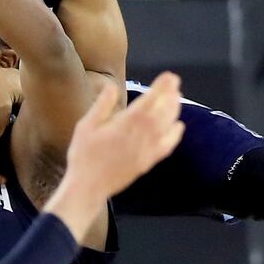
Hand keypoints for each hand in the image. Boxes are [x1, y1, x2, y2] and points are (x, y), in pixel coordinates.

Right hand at [64, 71, 184, 200]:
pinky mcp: (149, 161)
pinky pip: (168, 145)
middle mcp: (142, 134)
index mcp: (126, 123)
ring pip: (168, 125)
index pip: (150, 100)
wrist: (89, 186)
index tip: (169, 76)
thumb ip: (102, 105)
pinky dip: (176, 134)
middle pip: (163, 110)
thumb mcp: (86, 126)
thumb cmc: (84, 155)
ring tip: (177, 98)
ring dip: (174, 110)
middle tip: (174, 83)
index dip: (161, 87)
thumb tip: (111, 87)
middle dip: (170, 94)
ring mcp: (148, 149)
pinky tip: (178, 126)